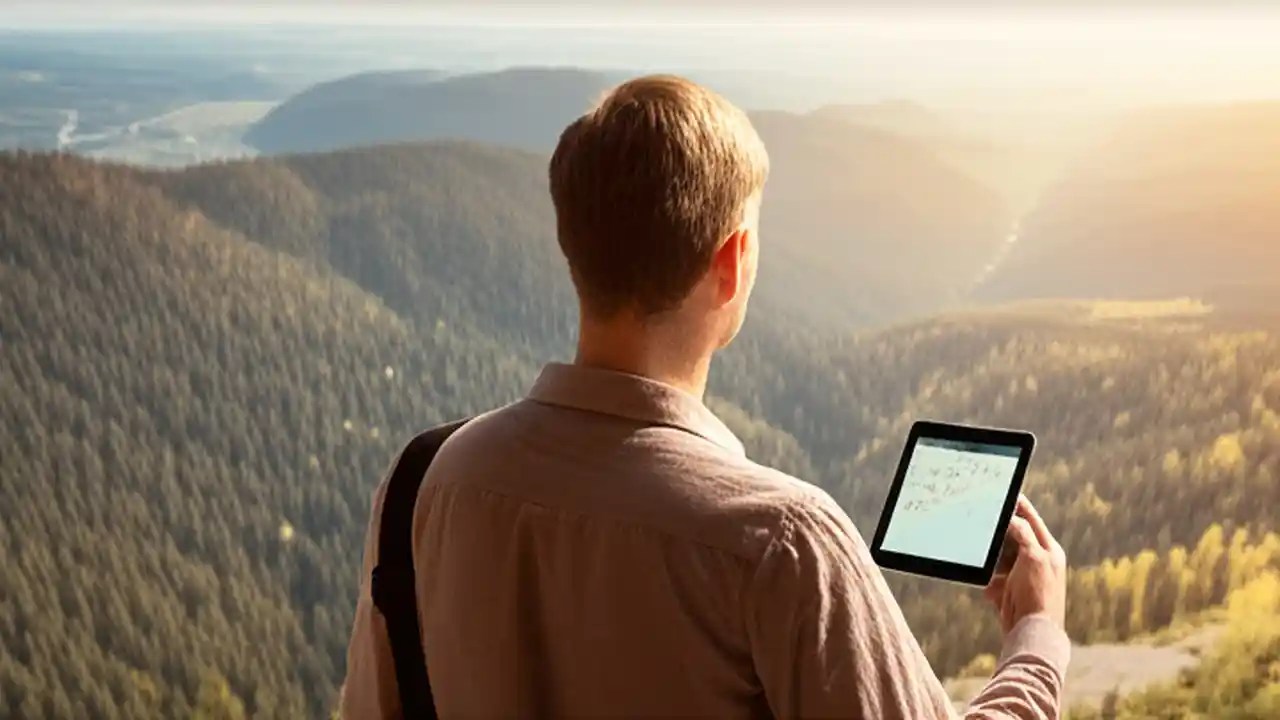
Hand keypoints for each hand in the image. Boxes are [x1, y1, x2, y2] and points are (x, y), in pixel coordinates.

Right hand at [984, 495, 1066, 632]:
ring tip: (985, 564)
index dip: (1020, 507)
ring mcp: (1024, 578)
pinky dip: (989, 583)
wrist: (1033, 633)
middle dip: (998, 538)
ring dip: (991, 564)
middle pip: (1013, 539)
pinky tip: (989, 589)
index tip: (1007, 493)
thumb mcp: (1034, 557)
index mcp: (1049, 551)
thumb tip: (1012, 518)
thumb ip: (1023, 533)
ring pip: (1000, 560)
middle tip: (984, 526)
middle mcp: (1038, 562)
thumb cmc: (1040, 594)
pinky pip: (994, 580)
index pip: (1032, 521)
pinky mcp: (1011, 593)